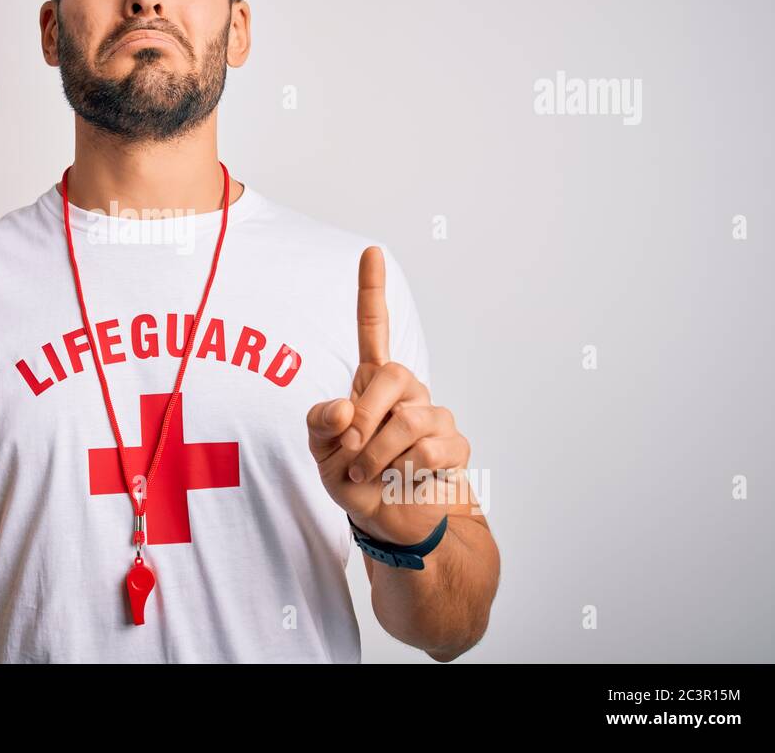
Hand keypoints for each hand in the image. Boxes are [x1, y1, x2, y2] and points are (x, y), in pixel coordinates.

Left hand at [306, 246, 469, 545]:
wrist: (390, 522)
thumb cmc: (355, 478)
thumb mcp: (320, 451)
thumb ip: (320, 424)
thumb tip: (345, 409)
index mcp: (372, 383)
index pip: (373, 329)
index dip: (371, 291)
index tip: (370, 251)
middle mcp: (406, 391)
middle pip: (393, 373)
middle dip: (366, 415)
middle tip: (350, 449)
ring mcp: (435, 416)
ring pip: (409, 420)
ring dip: (377, 455)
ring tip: (370, 474)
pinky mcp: (454, 446)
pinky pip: (429, 450)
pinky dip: (404, 473)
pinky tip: (402, 481)